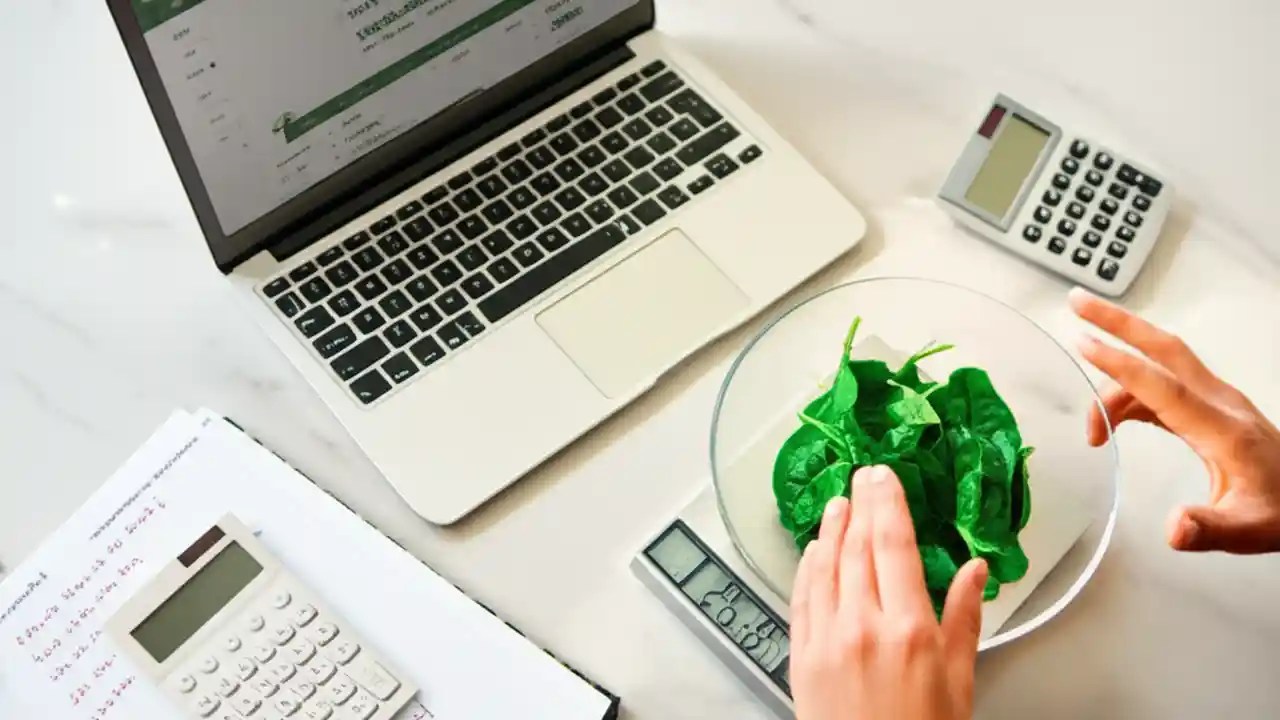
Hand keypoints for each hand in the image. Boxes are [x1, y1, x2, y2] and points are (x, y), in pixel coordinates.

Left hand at [789, 466, 986, 719]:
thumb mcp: (959, 682)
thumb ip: (964, 619)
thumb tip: (975, 571)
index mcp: (910, 629)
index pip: (894, 545)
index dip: (887, 503)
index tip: (884, 477)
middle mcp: (864, 626)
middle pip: (858, 547)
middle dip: (861, 505)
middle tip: (862, 476)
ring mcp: (827, 639)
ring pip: (826, 566)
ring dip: (831, 528)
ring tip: (838, 503)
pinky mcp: (802, 655)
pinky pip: (802, 597)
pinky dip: (807, 567)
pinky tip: (813, 551)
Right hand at [1071, 288, 1279, 552]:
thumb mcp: (1248, 530)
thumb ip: (1207, 528)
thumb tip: (1174, 528)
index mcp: (1222, 428)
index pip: (1162, 386)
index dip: (1120, 365)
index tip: (1083, 342)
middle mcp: (1220, 403)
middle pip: (1164, 348)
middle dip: (1118, 323)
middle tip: (1077, 303)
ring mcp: (1218, 401)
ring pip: (1162, 363)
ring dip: (1120, 360)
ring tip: (1087, 402)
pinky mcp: (1213, 408)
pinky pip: (1164, 384)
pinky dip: (1132, 389)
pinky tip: (1114, 416)